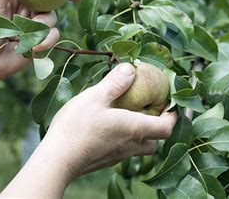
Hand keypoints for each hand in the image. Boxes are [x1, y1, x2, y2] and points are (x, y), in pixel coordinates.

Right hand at [45, 63, 176, 179]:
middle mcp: (130, 146)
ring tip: (128, 115)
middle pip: (155, 141)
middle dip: (157, 125)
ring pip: (139, 147)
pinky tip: (108, 127)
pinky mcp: (104, 161)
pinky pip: (123, 150)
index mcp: (134, 129)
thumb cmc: (76, 127)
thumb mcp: (96, 96)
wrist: (56, 160)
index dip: (172, 115)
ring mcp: (117, 156)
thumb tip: (132, 68)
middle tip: (150, 108)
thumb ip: (116, 82)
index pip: (166, 127)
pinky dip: (124, 138)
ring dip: (140, 133)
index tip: (170, 102)